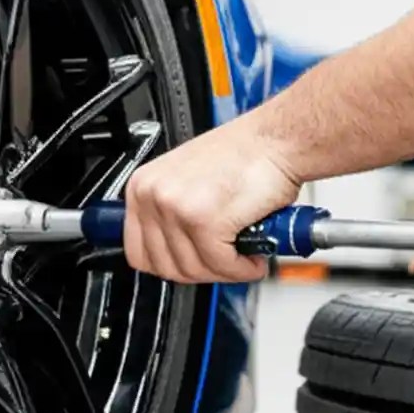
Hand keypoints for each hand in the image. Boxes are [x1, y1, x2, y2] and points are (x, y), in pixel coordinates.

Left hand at [124, 123, 301, 282]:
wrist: (277, 140)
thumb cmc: (243, 156)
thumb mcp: (187, 181)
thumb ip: (171, 215)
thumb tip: (172, 251)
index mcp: (142, 186)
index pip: (136, 251)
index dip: (169, 265)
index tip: (191, 265)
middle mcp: (152, 195)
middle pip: (163, 266)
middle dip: (200, 272)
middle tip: (223, 263)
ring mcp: (175, 207)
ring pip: (192, 269)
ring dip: (224, 271)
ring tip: (242, 256)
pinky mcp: (205, 220)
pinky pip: (220, 264)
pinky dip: (242, 268)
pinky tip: (253, 256)